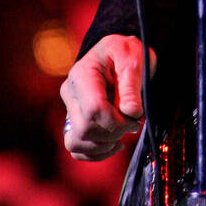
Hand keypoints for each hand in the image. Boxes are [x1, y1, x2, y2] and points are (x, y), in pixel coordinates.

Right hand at [60, 35, 156, 160]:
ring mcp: (70, 109)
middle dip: (113, 132)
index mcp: (82, 74)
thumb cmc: (125, 52)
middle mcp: (70, 93)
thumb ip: (131, 85)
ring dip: (104, 145)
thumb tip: (131, 112)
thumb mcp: (133, 59)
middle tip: (132, 123)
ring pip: (76, 143)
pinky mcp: (74, 122)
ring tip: (123, 132)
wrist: (117, 52)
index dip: (116, 121)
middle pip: (85, 129)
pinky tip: (115, 143)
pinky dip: (96, 153)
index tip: (135, 117)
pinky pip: (76, 148)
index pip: (93, 110)